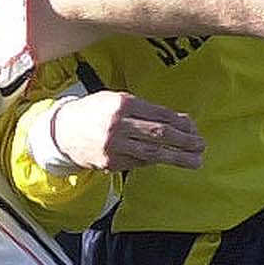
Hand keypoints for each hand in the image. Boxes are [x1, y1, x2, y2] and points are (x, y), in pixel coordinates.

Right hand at [48, 92, 205, 170]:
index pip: (159, 115)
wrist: (62, 131)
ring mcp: (113, 146)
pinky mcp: (109, 163)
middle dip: (184, 142)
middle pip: (158, 135)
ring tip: (195, 161)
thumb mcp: (118, 101)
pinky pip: (138, 163)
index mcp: (122, 104)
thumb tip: (181, 121)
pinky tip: (165, 160)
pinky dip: (153, 162)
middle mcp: (118, 125)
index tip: (195, 130)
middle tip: (201, 146)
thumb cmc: (95, 111)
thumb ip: (147, 110)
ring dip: (177, 158)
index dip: (181, 124)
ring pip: (151, 154)